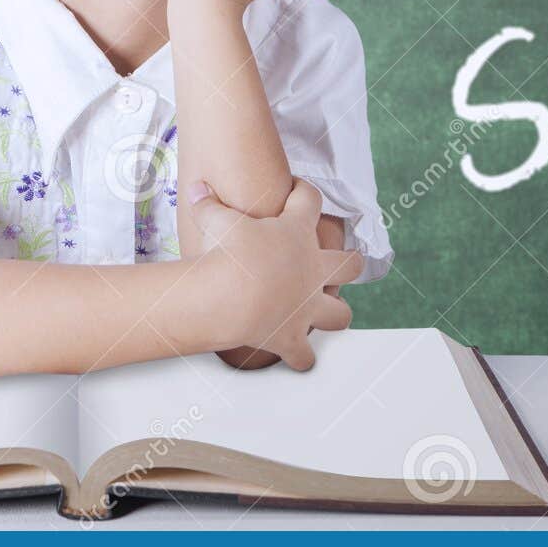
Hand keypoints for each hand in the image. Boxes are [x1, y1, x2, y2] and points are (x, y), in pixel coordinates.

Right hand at [190, 176, 362, 370]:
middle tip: (343, 259)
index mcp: (297, 234)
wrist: (230, 298)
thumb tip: (197, 188)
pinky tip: (298, 358)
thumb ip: (209, 204)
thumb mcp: (217, 221)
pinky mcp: (293, 337)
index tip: (296, 190)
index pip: (310, 201)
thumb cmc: (229, 255)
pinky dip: (301, 358)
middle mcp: (312, 271)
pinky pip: (305, 356)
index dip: (304, 191)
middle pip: (349, 264)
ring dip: (335, 313)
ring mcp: (307, 306)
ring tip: (327, 312)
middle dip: (350, 262)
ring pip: (340, 313)